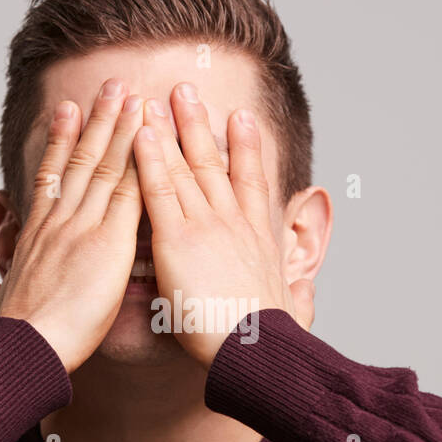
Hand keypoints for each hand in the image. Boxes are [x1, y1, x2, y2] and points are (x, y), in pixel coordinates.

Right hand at [0, 78, 143, 371]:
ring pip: (105, 165)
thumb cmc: (11, 340)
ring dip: (121, 127)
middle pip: (80, 159)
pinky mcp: (109, 242)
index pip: (51, 177)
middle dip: (96, 118)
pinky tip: (153, 139)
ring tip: (132, 94)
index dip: (60, 142)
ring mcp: (83, 227)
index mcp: (35, 236)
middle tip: (110, 85)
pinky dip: (142, 162)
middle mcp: (58, 222)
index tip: (67, 112)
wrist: (25, 349)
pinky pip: (130, 193)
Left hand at [131, 83, 313, 367]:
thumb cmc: (271, 341)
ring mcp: (205, 227)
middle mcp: (233, 223)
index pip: (251, 182)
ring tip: (159, 98)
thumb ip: (292, 294)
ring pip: (186, 168)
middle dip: (200, 124)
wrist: (257, 349)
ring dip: (170, 130)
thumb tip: (302, 294)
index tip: (243, 118)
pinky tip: (139, 134)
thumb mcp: (291, 309)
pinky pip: (159, 191)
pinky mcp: (177, 240)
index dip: (247, 147)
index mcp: (258, 238)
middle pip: (215, 163)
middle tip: (188, 91)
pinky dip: (149, 160)